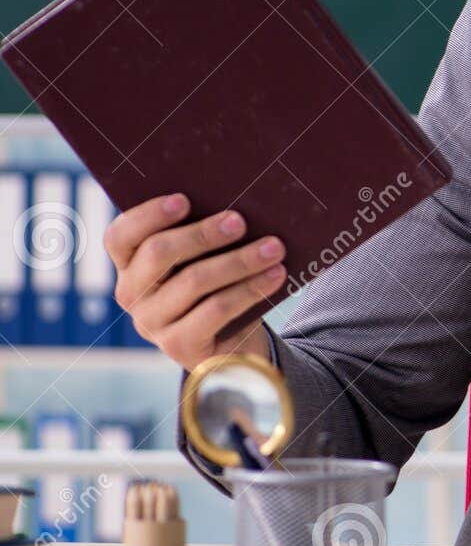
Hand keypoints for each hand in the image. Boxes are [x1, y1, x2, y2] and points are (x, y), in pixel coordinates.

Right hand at [106, 194, 281, 370]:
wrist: (233, 343)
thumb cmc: (218, 285)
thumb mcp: (205, 258)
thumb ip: (204, 235)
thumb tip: (235, 207)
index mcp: (129, 264)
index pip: (119, 236)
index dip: (148, 215)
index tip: (184, 199)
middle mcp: (132, 294)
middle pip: (158, 254)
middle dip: (203, 234)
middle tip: (240, 221)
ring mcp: (152, 323)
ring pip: (193, 281)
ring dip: (239, 260)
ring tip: (274, 248)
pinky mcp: (179, 346)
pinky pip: (216, 310)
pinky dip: (250, 289)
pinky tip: (276, 275)